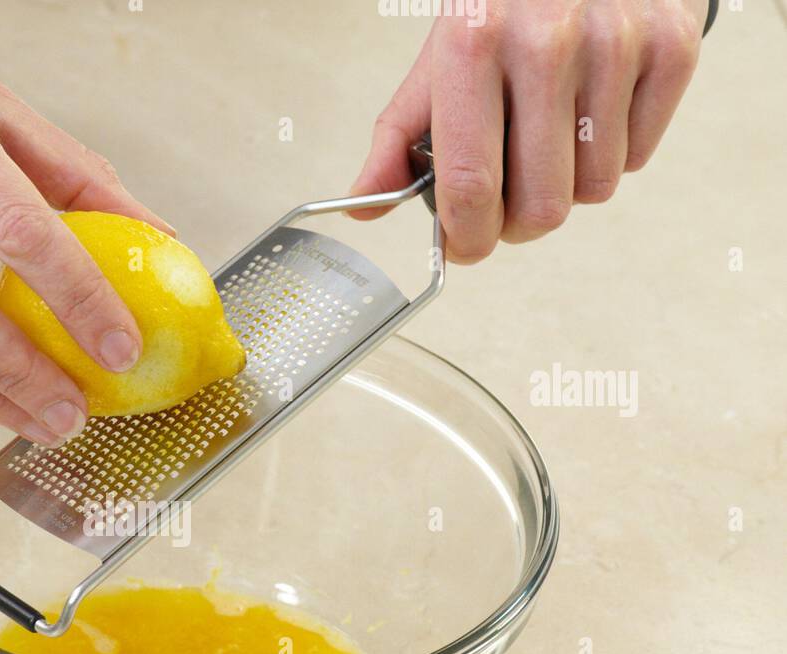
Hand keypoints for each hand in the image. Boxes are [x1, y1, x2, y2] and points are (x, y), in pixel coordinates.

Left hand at [349, 0, 706, 262]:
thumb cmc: (503, 3)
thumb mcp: (438, 56)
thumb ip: (397, 138)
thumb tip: (364, 205)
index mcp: (474, 42)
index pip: (471, 186)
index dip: (468, 238)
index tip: (465, 245)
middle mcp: (548, 40)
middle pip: (542, 207)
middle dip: (519, 222)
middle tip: (509, 199)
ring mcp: (617, 40)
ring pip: (595, 189)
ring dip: (569, 184)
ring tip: (552, 136)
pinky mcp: (673, 43)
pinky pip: (638, 156)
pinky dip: (614, 151)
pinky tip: (593, 108)